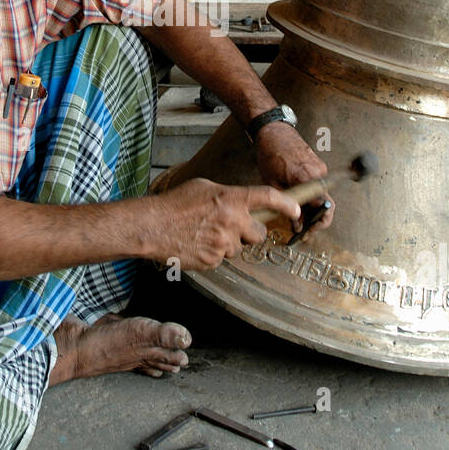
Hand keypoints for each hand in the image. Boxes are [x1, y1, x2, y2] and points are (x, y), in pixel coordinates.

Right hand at [150, 178, 300, 270]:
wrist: (152, 227)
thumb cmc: (175, 204)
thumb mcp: (204, 187)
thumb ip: (227, 195)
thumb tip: (239, 202)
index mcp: (231, 199)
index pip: (268, 198)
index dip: (286, 204)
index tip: (296, 209)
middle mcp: (232, 221)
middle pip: (258, 234)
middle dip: (250, 233)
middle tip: (233, 227)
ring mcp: (223, 244)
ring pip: (238, 248)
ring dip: (228, 243)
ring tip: (206, 234)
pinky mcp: (213, 261)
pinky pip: (222, 259)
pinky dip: (213, 254)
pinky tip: (197, 244)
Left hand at [253, 122, 334, 230]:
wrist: (274, 131)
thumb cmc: (270, 154)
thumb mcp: (273, 184)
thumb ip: (286, 205)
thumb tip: (297, 225)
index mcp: (306, 178)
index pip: (323, 206)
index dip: (319, 223)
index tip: (310, 232)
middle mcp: (318, 173)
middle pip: (326, 204)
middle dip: (317, 220)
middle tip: (306, 232)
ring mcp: (321, 168)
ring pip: (322, 196)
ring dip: (313, 209)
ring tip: (299, 218)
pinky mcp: (319, 165)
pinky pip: (319, 186)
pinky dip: (312, 197)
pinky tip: (300, 202)